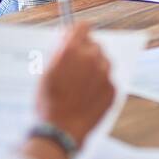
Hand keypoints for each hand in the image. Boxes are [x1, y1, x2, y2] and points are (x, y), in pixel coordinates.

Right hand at [35, 24, 114, 146]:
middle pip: (95, 45)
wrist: (61, 131)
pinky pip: (108, 80)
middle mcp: (92, 58)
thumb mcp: (45, 72)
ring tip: (80, 85)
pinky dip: (100, 85)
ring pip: (104, 62)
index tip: (75, 38)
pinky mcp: (113, 89)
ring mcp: (105, 74)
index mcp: (72, 50)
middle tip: (75, 66)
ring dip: (95, 68)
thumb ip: (59, 52)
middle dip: (86, 52)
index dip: (78, 33)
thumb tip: (66, 40)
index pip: (82, 27)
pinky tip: (87, 97)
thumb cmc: (48, 102)